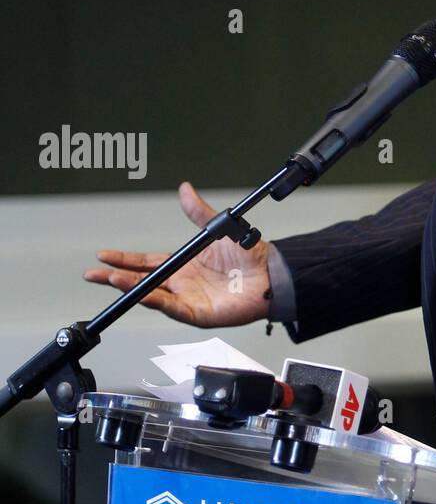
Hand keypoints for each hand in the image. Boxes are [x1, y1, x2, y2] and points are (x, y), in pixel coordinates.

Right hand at [83, 182, 272, 328]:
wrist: (272, 275)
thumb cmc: (248, 257)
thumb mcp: (218, 229)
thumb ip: (198, 212)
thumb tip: (184, 189)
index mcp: (183, 265)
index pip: (146, 262)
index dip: (124, 259)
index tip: (103, 256)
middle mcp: (182, 283)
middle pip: (142, 281)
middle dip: (116, 278)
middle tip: (94, 274)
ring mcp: (189, 300)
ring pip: (153, 296)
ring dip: (132, 288)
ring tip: (112, 280)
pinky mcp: (201, 314)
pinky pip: (176, 309)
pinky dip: (160, 303)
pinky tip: (145, 296)